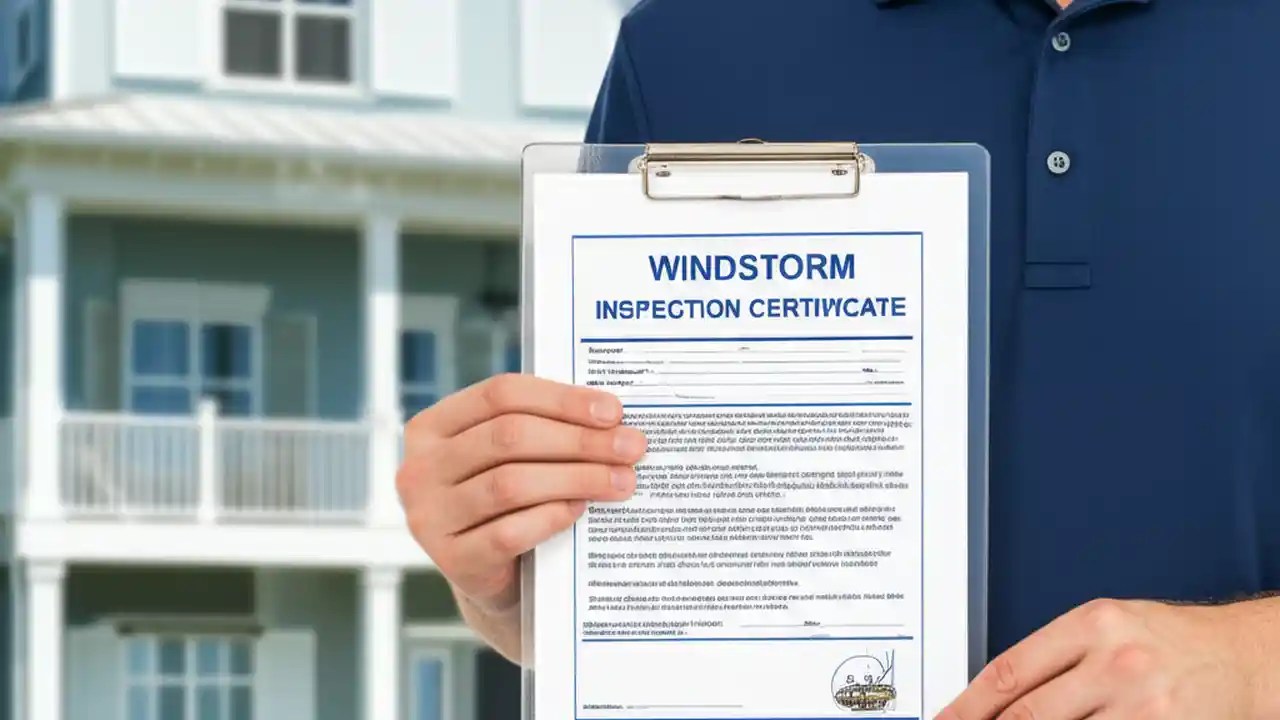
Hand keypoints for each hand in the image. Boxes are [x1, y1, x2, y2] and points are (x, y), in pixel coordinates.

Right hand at [396, 374, 645, 656]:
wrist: (494, 579)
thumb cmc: (508, 503)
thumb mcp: (511, 458)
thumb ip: (542, 429)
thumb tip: (612, 418)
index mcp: (432, 426)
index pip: (500, 394)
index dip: (561, 399)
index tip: (612, 411)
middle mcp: (419, 468)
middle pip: (508, 437)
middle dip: (579, 440)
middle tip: (631, 447)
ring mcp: (428, 517)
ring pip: (510, 484)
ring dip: (576, 478)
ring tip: (621, 481)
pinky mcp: (451, 562)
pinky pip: (508, 533)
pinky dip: (550, 517)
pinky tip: (580, 510)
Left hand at [937, 598, 1269, 719]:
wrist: (1246, 656)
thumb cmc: (1172, 642)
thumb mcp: (1108, 628)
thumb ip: (1056, 656)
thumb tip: (998, 693)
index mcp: (1092, 624)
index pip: (1009, 671)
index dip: (968, 706)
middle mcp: (1115, 661)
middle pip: (1029, 714)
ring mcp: (1143, 704)